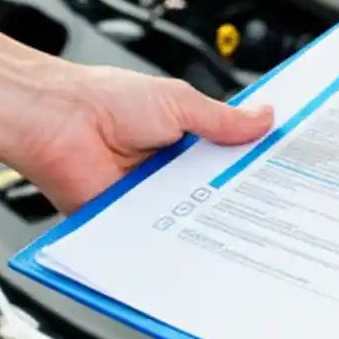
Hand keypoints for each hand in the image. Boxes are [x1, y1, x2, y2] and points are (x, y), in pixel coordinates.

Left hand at [10, 62, 272, 214]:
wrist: (56, 120)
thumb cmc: (105, 100)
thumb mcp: (179, 102)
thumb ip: (223, 119)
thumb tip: (264, 117)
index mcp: (183, 135)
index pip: (229, 155)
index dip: (253, 164)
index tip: (281, 172)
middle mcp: (168, 168)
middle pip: (214, 189)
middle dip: (238, 196)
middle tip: (270, 205)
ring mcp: (149, 196)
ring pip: (191, 215)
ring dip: (208, 217)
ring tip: (239, 225)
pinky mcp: (128, 220)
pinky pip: (158, 235)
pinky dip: (174, 238)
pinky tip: (194, 238)